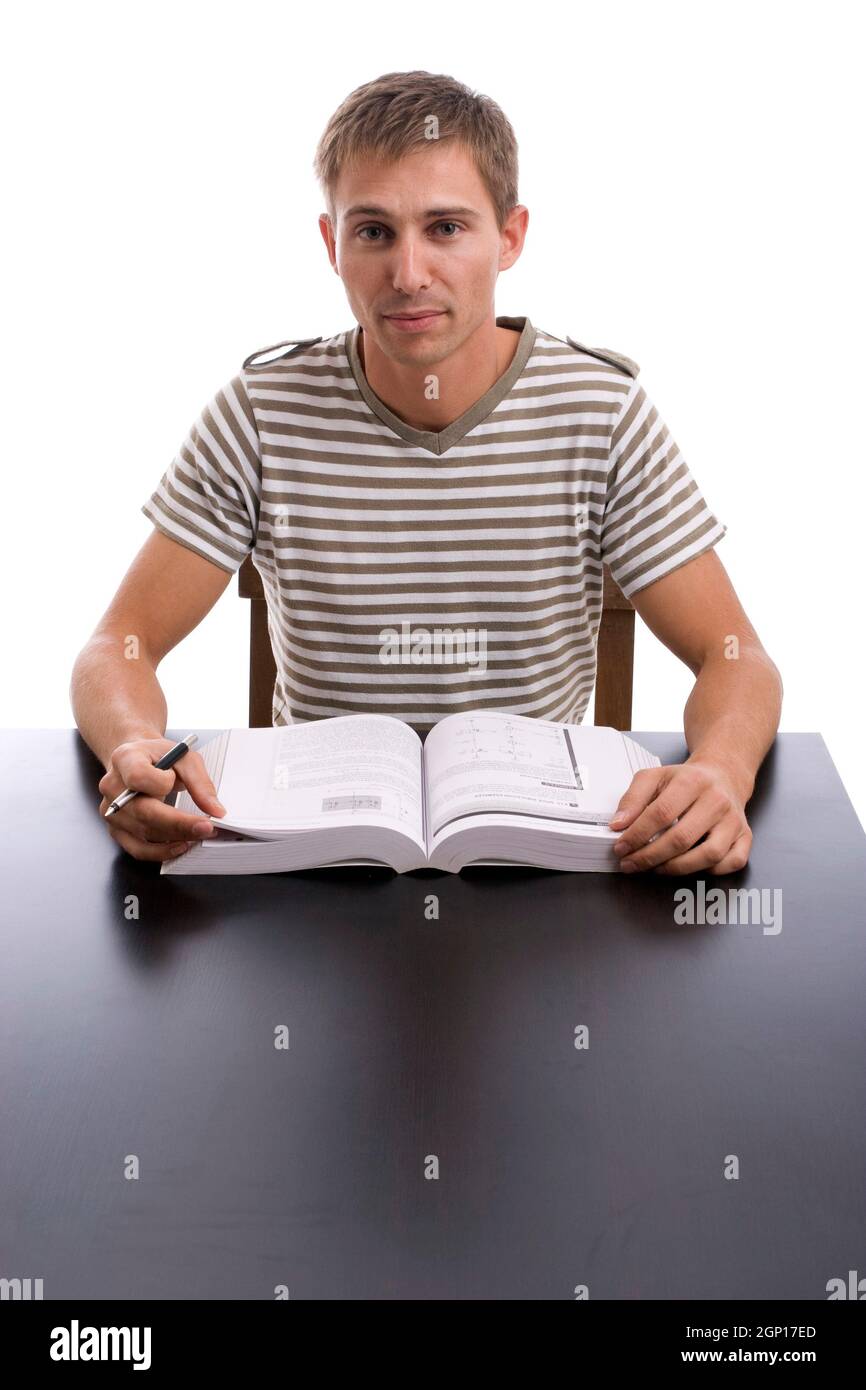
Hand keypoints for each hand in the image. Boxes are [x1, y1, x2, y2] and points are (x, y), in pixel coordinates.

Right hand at [98, 737, 225, 861]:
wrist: (138, 760)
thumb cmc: (159, 757)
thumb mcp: (183, 757)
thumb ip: (200, 782)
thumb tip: (215, 810)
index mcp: (125, 759)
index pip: (139, 777)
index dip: (161, 782)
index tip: (176, 780)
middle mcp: (112, 786)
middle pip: (143, 812)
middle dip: (179, 824)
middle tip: (207, 828)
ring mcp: (112, 810)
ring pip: (144, 833)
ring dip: (176, 837)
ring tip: (199, 834)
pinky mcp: (116, 829)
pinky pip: (137, 849)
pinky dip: (161, 852)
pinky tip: (180, 846)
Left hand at [609, 756, 751, 875]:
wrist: (723, 775)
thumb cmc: (686, 780)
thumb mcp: (654, 777)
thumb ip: (633, 798)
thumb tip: (618, 824)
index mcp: (692, 782)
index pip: (661, 813)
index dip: (637, 835)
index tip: (621, 848)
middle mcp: (717, 801)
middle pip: (682, 838)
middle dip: (650, 857)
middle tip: (631, 864)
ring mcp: (734, 821)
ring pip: (709, 855)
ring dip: (677, 868)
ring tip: (656, 868)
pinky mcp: (745, 836)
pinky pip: (732, 862)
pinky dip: (711, 871)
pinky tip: (690, 866)